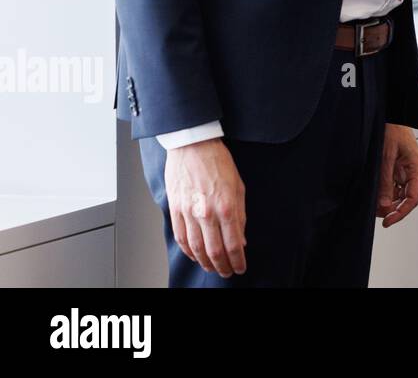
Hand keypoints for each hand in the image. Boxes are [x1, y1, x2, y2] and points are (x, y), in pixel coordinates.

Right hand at [163, 138, 246, 276]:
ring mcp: (188, 212)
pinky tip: (195, 256)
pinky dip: (188, 251)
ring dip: (205, 262)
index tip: (241, 267)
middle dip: (222, 266)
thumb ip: (240, 215)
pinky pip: (180, 237)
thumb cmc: (218, 162)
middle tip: (228, 272)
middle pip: (214, 251)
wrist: (193, 145)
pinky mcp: (175, 209)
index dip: (238, 260)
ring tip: (212, 268)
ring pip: (195, 248)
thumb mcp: (239, 186)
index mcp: (226, 206)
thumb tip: (241, 239)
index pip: (233, 244)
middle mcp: (206, 212)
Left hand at [377, 123, 417, 226]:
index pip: (413, 198)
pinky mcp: (398, 169)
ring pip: (399, 194)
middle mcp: (413, 172)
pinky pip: (394, 186)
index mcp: (416, 168)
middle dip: (392, 209)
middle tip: (376, 213)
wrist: (392, 116)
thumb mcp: (386, 156)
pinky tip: (376, 194)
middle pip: (407, 199)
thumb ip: (385, 181)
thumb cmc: (393, 130)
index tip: (388, 221)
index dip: (401, 212)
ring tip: (373, 205)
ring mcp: (406, 171)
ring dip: (388, 201)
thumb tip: (384, 204)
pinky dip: (385, 192)